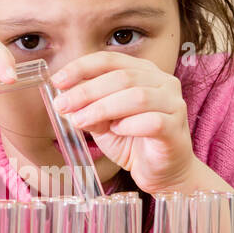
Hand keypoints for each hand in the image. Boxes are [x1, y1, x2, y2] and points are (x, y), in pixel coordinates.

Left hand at [49, 52, 198, 192]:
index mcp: (144, 72)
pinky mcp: (175, 129)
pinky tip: (116, 131)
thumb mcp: (103, 123)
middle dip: (87, 91)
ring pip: (137, 96)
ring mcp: (174, 104)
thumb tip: (63, 101)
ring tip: (81, 121)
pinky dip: (129, 125)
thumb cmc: (133, 142)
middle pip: (122, 77)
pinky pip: (152, 121)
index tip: (57, 81)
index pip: (110, 60)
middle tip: (63, 105)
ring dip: (103, 108)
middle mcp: (163, 82)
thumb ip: (88, 109)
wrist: (161, 172)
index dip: (82, 68)